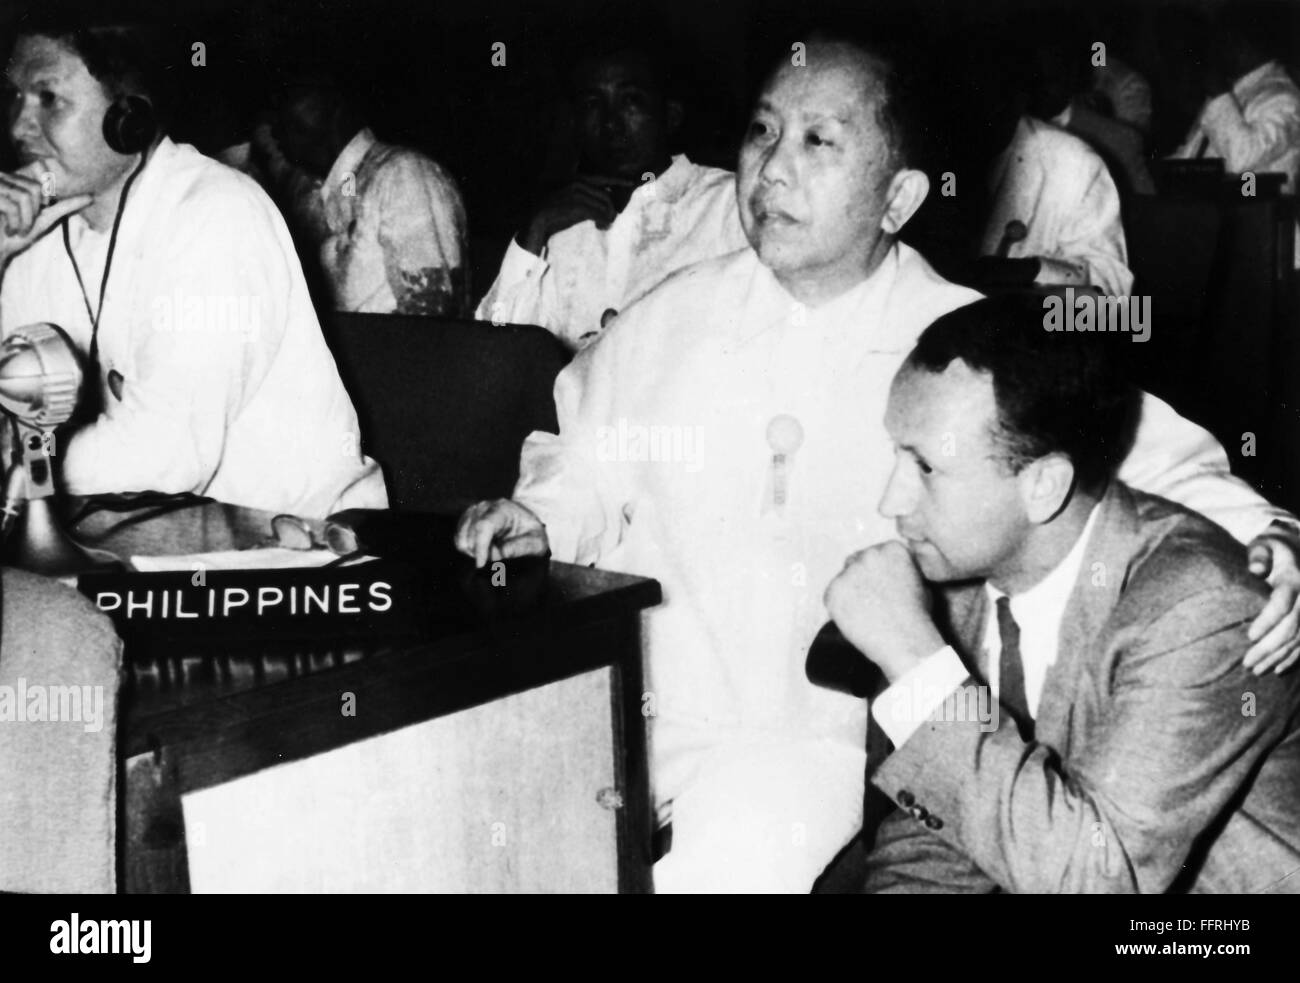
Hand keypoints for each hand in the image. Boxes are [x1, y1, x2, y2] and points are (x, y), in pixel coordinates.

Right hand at [0, 166, 91, 265]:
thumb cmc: (17, 235)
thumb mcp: (45, 218)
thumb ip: (66, 205)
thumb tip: (91, 197)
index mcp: (15, 181)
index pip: (40, 184)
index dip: (43, 203)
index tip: (34, 216)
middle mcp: (3, 179)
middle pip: (34, 189)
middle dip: (34, 213)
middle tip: (24, 227)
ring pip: (24, 197)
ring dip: (25, 220)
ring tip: (16, 230)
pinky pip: (12, 206)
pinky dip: (16, 223)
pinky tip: (9, 230)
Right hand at [454, 498, 549, 567]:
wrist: (526, 525)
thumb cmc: (532, 534)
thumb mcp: (537, 542)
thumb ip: (522, 547)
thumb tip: (499, 554)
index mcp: (502, 508)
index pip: (484, 525)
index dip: (480, 547)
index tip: (481, 565)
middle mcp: (484, 507)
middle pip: (471, 533)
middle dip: (480, 552)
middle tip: (497, 560)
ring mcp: (473, 512)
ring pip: (462, 538)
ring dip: (474, 552)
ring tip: (492, 554)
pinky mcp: (466, 521)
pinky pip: (459, 539)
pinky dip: (468, 550)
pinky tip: (482, 552)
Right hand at [519, 176, 628, 253]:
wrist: (538, 222)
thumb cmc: (557, 215)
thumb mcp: (575, 205)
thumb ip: (589, 201)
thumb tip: (608, 208)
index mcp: (577, 180)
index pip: (602, 178)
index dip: (617, 179)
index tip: (630, 182)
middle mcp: (577, 183)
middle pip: (605, 195)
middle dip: (611, 210)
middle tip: (611, 220)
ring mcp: (576, 193)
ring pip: (603, 205)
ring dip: (608, 218)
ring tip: (605, 226)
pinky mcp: (575, 204)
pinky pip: (597, 213)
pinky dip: (602, 221)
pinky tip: (600, 227)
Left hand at [823, 541, 945, 683]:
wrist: (905, 641)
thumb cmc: (917, 618)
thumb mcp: (920, 584)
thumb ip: (902, 571)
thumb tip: (888, 571)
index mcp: (893, 549)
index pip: (876, 554)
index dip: (877, 572)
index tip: (881, 589)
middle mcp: (870, 554)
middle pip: (856, 561)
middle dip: (859, 578)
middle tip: (867, 601)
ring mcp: (849, 571)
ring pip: (843, 579)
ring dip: (849, 591)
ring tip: (865, 614)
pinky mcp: (833, 590)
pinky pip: (831, 596)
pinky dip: (838, 608)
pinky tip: (855, 620)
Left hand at [1244, 524, 1299, 673]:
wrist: (1299, 551)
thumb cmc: (1273, 550)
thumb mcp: (1264, 544)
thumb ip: (1258, 555)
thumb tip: (1256, 569)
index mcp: (1294, 579)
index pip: (1282, 604)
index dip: (1267, 621)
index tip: (1249, 636)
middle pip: (1291, 627)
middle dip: (1269, 647)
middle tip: (1247, 663)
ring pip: (1299, 638)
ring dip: (1279, 656)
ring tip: (1257, 670)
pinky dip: (1294, 657)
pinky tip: (1279, 668)